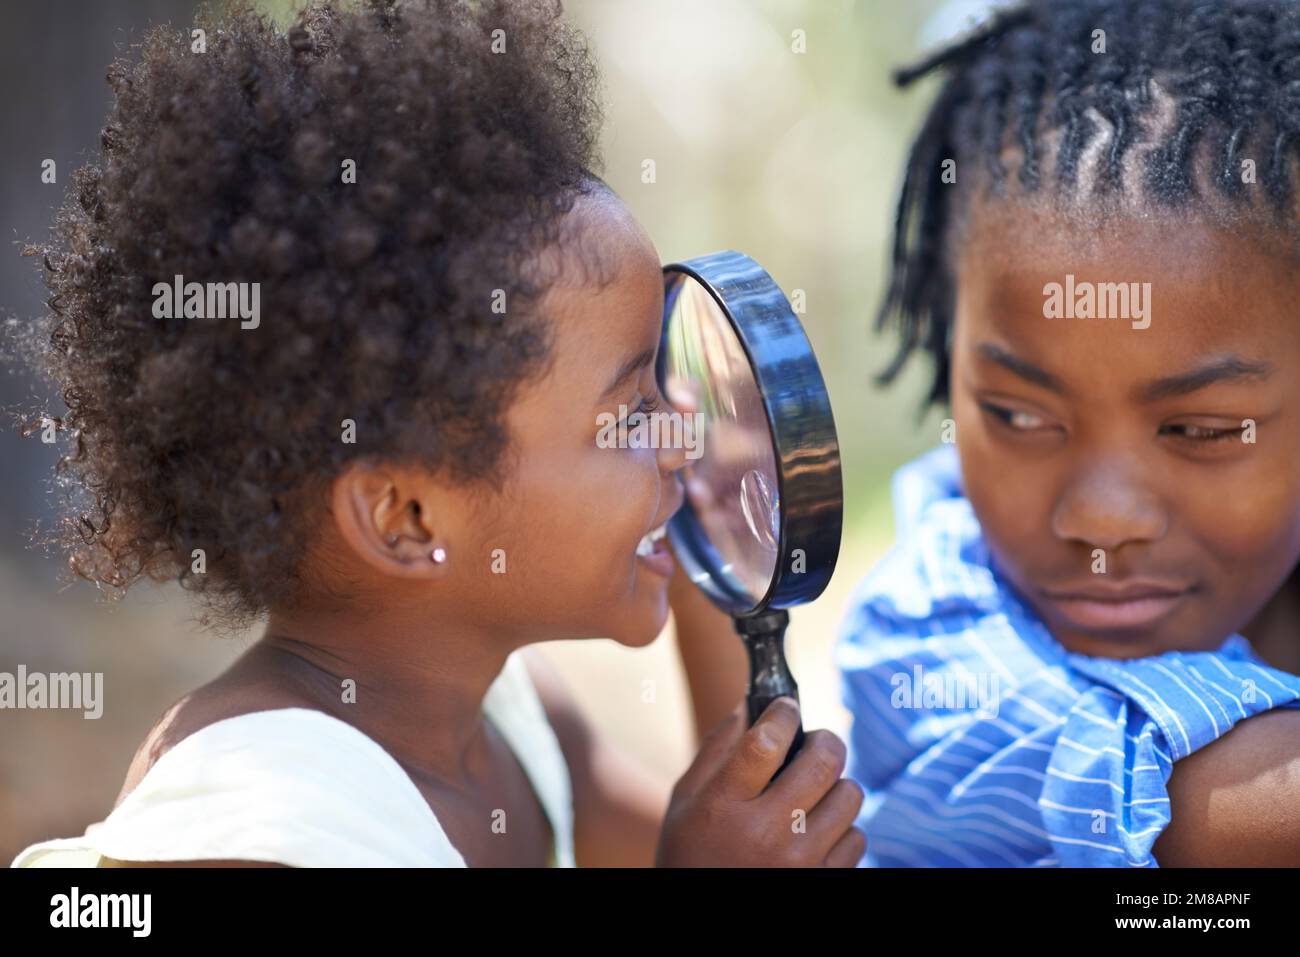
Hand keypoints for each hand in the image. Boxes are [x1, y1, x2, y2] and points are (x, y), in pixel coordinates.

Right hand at [655, 696, 866, 866]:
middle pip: (822, 764)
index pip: (765, 743)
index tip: (786, 708)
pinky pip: (857, 839)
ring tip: (814, 794)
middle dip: (825, 741)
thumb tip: (750, 704)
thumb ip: (716, 750)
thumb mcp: (685, 801)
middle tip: (815, 742)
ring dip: (836, 786)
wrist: (701, 913)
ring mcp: (798, 863)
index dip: (783, 714)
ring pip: (849, 797)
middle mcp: (764, 834)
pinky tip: (817, 832)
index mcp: (722, 806)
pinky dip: (842, 829)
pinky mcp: (822, 882)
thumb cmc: (692, 852)